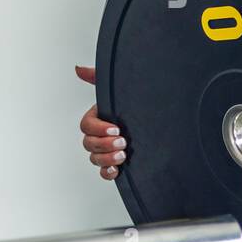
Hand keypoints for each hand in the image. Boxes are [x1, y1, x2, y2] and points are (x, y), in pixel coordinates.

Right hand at [75, 65, 126, 180]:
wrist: (162, 118)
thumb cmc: (136, 102)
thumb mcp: (119, 87)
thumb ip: (97, 77)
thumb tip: (79, 69)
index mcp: (99, 117)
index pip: (87, 126)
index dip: (98, 129)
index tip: (115, 128)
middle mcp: (101, 135)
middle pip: (88, 144)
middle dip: (104, 144)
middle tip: (123, 141)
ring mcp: (108, 150)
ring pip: (94, 159)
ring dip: (106, 158)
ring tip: (123, 156)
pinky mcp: (117, 163)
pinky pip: (104, 172)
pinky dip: (108, 172)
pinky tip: (117, 169)